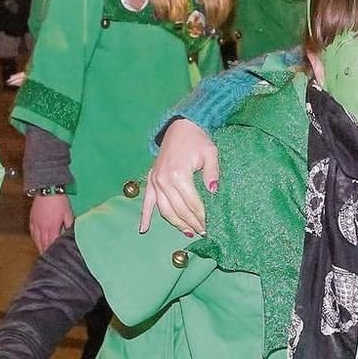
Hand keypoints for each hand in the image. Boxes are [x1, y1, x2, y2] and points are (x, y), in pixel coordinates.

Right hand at [28, 193, 73, 252]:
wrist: (46, 189)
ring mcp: (36, 223)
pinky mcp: (32, 219)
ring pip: (37, 239)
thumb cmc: (59, 200)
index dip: (53, 251)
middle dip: (46, 252)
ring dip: (40, 247)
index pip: (52, 243)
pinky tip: (36, 241)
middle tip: (48, 259)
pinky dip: (34, 239)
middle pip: (43, 243)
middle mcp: (42, 227)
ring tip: (42, 253)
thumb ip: (69, 225)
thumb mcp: (68, 213)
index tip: (55, 257)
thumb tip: (71, 234)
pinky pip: (32, 232)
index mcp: (52, 227)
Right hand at [140, 120, 217, 235]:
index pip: (193, 203)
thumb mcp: (210, 152)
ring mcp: (155, 181)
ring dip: (176, 224)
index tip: (210, 226)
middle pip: (179, 210)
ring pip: (165, 210)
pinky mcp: (151, 180)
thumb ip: (212, 172)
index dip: (202, 216)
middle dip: (192, 223)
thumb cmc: (197, 139)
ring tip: (189, 232)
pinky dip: (145, 216)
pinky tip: (144, 230)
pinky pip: (147, 202)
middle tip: (204, 232)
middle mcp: (164, 180)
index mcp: (179, 174)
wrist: (180, 126)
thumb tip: (214, 191)